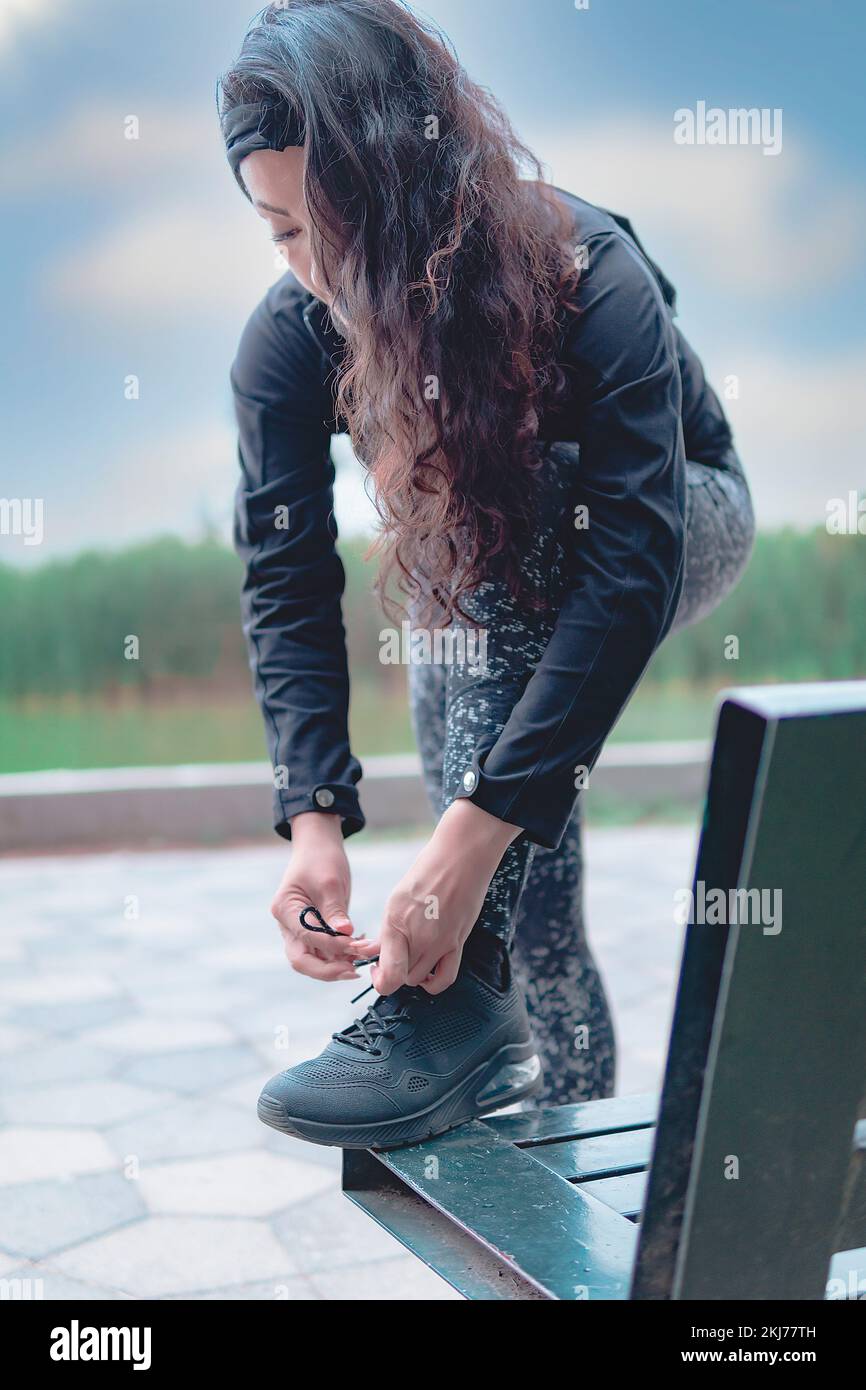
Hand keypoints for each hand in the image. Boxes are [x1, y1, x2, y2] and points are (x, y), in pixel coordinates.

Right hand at [271, 813, 377, 980]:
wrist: (319, 847)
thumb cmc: (322, 859)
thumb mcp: (330, 882)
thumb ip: (335, 910)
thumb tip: (346, 935)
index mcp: (284, 910)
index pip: (307, 937)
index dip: (332, 945)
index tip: (358, 946)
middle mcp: (287, 925)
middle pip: (301, 960)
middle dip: (328, 969)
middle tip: (355, 971)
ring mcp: (297, 931)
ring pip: (313, 960)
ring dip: (337, 964)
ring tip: (363, 957)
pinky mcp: (312, 932)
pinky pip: (323, 952)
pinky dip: (340, 954)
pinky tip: (360, 947)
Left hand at [372, 800, 521, 996]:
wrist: (460, 857)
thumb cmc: (428, 872)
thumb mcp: (397, 898)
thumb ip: (387, 930)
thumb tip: (373, 952)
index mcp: (396, 923)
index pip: (388, 975)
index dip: (379, 980)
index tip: (377, 970)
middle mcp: (418, 937)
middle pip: (401, 978)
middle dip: (394, 971)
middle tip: (394, 957)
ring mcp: (440, 942)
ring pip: (420, 980)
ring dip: (412, 974)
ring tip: (412, 958)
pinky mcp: (458, 942)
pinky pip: (446, 978)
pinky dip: (435, 983)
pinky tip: (430, 971)